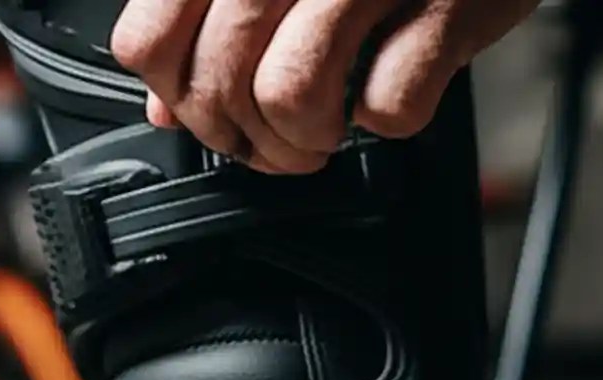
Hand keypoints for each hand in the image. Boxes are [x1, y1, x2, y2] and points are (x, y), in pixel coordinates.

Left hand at [112, 0, 539, 173]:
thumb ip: (208, 22)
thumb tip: (166, 106)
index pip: (149, 42)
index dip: (175, 98)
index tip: (202, 114)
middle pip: (217, 82)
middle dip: (239, 139)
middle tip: (270, 142)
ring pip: (287, 95)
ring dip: (303, 139)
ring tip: (324, 129)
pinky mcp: (452, 2)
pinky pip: (390, 103)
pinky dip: (389, 118)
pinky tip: (388, 91)